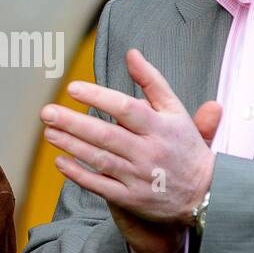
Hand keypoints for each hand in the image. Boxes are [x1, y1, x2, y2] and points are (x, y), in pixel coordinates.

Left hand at [42, 49, 219, 252]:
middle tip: (47, 112)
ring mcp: (139, 177)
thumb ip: (152, 82)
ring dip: (72, 146)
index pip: (126, 109)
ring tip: (49, 132)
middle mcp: (149, 152)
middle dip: (74, 123)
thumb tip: (131, 53)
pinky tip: (60, 162)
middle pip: (107, 135)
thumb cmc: (185, 146)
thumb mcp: (176, 111)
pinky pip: (101, 186)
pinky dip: (80, 175)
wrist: (206, 195)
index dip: (99, 97)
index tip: (73, 88)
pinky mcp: (132, 199)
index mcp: (161, 127)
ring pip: (101, 160)